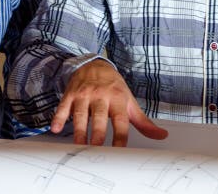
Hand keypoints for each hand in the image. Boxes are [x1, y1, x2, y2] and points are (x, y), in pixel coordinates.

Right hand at [51, 59, 167, 146]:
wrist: (94, 64)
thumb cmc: (114, 87)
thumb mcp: (129, 101)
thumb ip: (143, 122)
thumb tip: (161, 135)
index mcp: (118, 99)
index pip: (120, 121)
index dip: (120, 137)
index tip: (119, 152)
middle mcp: (101, 96)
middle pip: (99, 117)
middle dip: (97, 134)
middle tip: (96, 150)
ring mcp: (85, 94)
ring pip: (81, 113)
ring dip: (79, 130)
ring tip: (79, 145)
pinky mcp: (71, 94)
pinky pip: (64, 106)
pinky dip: (59, 117)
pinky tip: (56, 128)